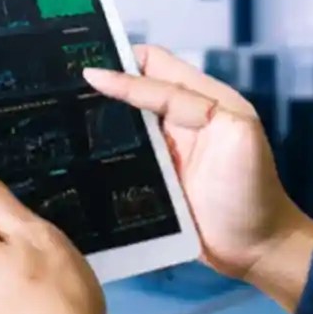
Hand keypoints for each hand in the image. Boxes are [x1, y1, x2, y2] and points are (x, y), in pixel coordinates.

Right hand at [83, 46, 312, 309]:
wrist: (256, 251)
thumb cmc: (250, 191)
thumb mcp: (230, 131)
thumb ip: (182, 101)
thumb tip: (121, 83)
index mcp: (201, 99)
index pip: (152, 64)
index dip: (119, 61)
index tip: (82, 68)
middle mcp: (176, 119)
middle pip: (130, 89)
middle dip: (99, 86)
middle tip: (58, 86)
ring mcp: (160, 150)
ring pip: (117, 122)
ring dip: (92, 119)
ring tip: (56, 114)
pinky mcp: (147, 178)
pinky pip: (116, 156)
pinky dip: (96, 152)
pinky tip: (72, 152)